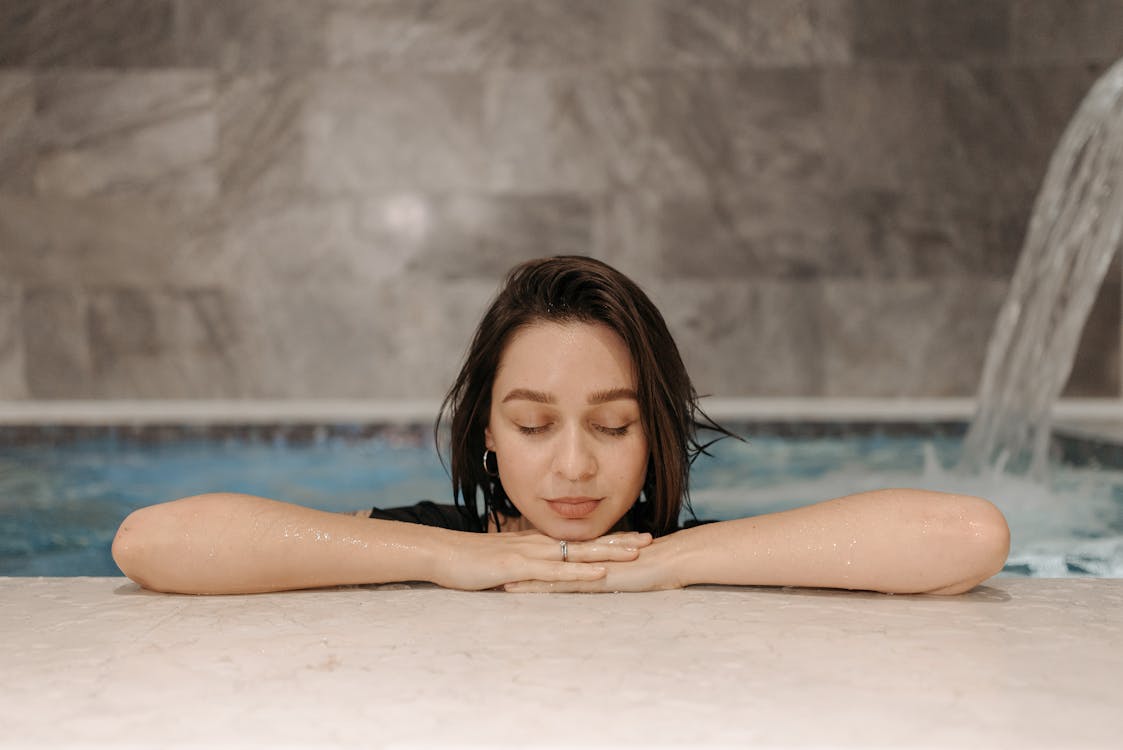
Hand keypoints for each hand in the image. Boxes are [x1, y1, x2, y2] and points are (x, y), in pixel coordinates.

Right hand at [432, 530, 652, 590]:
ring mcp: (530, 554)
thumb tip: (541, 575)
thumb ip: (525, 568)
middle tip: (651, 540)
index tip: (634, 538)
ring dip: (608, 552)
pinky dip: (580, 570)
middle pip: (586, 541)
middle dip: (619, 541)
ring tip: (637, 552)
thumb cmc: (470, 562)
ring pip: (577, 552)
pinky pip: (556, 569)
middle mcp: (539, 544)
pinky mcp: (519, 567)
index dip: (607, 539)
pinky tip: (600, 571)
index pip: (579, 540)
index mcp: (537, 544)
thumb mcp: (504, 564)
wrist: (442, 554)